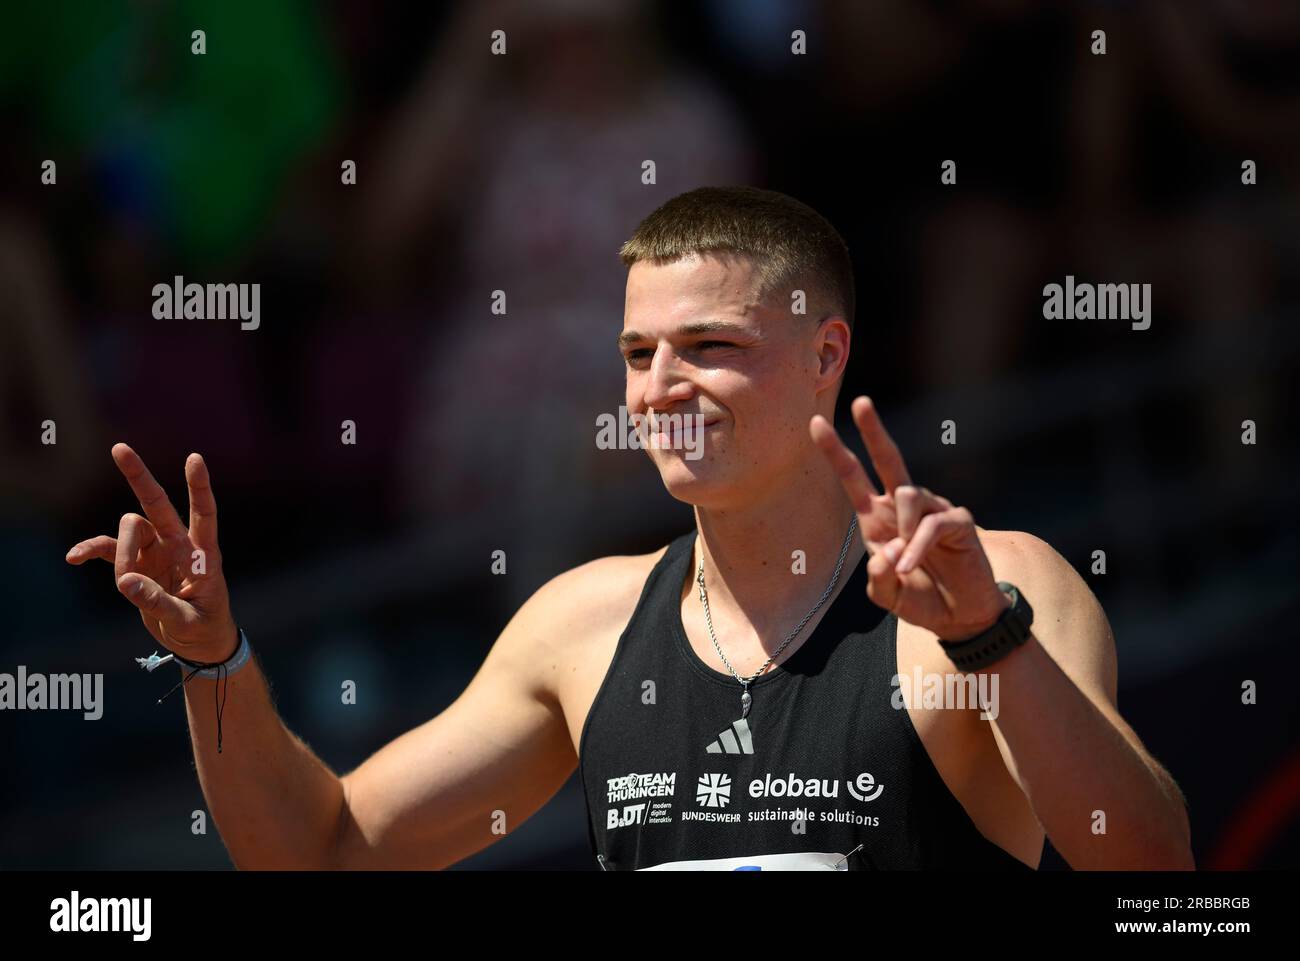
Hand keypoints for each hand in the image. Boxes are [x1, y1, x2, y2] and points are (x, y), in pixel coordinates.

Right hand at [65, 444, 238, 663]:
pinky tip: (74, 558)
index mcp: (203, 555)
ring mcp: (155, 551)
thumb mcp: (186, 620)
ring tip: (124, 586)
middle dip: (139, 477)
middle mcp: (178, 545)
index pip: (203, 514)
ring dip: (119, 554)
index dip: (198, 487)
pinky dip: (91, 550)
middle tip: (119, 448)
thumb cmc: (203, 627)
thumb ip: (157, 602)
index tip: (194, 458)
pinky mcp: (136, 564)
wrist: (198, 642)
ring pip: (128, 531)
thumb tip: (125, 580)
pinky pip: (108, 549)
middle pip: (157, 504)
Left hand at [810, 397, 1009, 641]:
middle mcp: (903, 508)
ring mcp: (933, 510)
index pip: (854, 477)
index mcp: (877, 519)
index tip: (816, 423)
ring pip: (908, 494)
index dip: (836, 451)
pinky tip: (911, 566)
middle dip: (873, 430)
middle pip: (887, 459)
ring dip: (901, 531)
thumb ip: (877, 577)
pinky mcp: (957, 521)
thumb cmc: (921, 600)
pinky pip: (931, 523)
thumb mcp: (886, 595)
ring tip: (905, 566)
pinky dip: (917, 547)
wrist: (959, 618)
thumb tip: (885, 551)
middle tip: (861, 402)